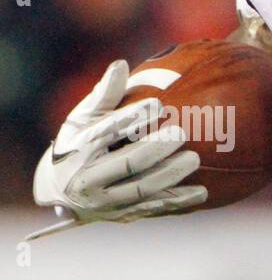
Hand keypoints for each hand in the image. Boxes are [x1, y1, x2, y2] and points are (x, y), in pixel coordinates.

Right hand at [30, 59, 206, 237]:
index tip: (159, 105)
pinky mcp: (123, 215)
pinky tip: (202, 192)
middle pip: (128, 164)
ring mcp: (106, 202)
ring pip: (143, 189)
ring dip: (171, 175)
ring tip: (195, 159)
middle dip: (156, 149)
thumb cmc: (77, 145)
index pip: (107, 133)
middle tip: (182, 133)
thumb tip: (121, 64)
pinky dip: (178, 201)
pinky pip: (154, 208)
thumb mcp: (81, 120)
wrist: (60, 192)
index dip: (133, 119)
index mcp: (79, 150)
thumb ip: (104, 96)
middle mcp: (89, 179)